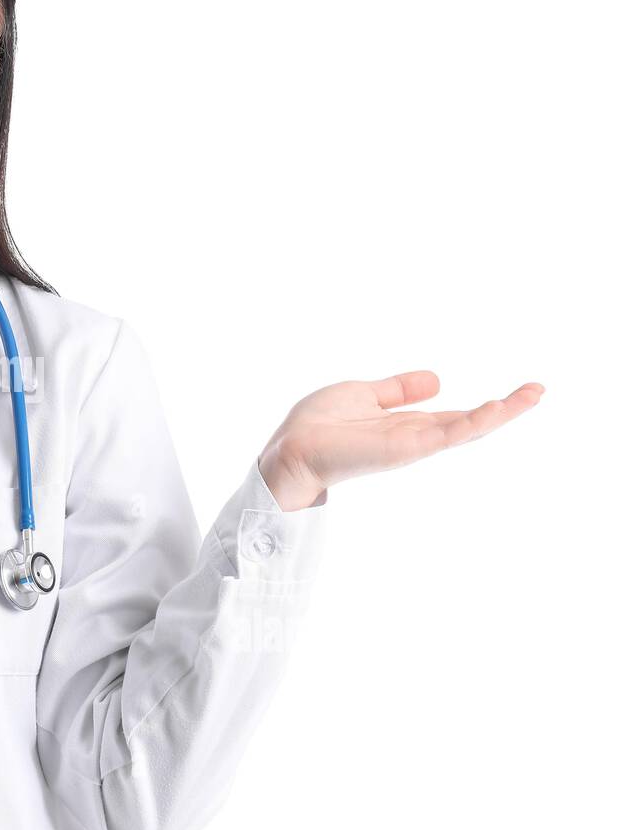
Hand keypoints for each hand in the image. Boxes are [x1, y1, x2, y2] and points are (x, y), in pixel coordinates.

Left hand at [258, 372, 544, 509]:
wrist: (291, 449)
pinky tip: (495, 409)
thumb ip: (399, 390)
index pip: (455, 416)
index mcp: (406, 425)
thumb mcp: (363, 394)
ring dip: (500, 414)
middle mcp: (414, 438)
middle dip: (507, 409)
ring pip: (466, 429)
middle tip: (539, 390)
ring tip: (531, 396)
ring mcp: (412, 446)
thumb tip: (438, 379)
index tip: (520, 391)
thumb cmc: (317, 426)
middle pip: (470, 423)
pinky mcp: (404, 450)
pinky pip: (445, 436)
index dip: (486, 406)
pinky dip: (471, 423)